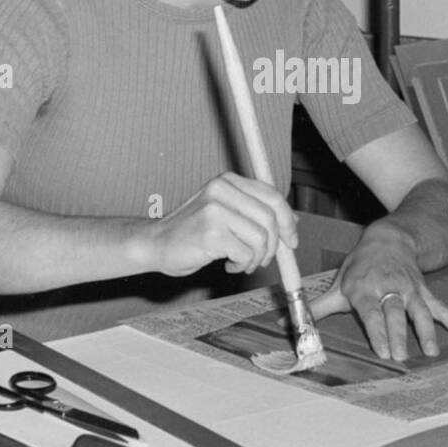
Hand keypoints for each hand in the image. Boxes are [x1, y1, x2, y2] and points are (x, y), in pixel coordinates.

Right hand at [148, 173, 297, 277]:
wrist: (156, 244)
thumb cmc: (192, 232)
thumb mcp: (226, 214)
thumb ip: (254, 213)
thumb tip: (292, 221)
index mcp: (228, 181)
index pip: (272, 195)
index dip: (287, 220)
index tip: (291, 241)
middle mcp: (222, 189)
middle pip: (270, 218)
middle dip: (273, 245)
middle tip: (263, 259)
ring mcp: (215, 210)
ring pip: (260, 238)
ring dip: (256, 258)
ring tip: (241, 262)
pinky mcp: (211, 232)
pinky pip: (245, 254)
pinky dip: (242, 265)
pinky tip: (228, 264)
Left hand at [309, 226, 447, 361]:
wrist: (388, 239)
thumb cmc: (359, 267)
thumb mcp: (337, 285)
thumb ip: (315, 309)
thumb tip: (286, 324)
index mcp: (364, 289)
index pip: (371, 312)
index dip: (377, 331)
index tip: (383, 351)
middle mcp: (389, 288)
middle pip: (395, 313)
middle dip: (399, 335)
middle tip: (402, 357)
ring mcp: (410, 290)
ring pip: (419, 311)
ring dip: (427, 331)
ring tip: (431, 352)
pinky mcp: (424, 291)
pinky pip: (441, 307)